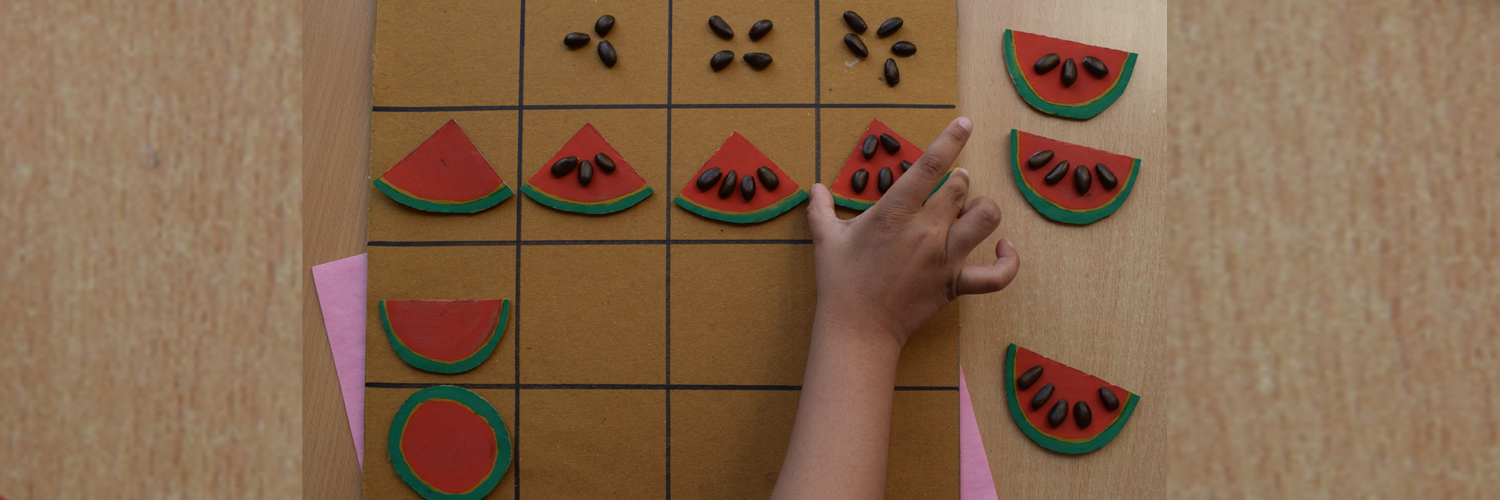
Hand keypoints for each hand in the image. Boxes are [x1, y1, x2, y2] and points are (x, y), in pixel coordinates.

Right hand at [805, 117, 1020, 347]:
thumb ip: (821, 209)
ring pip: (985, 218)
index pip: (930, 166)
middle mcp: (925, 230)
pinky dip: (1008, 260)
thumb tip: (815, 188)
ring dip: (983, 209)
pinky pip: (997, 275)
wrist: (856, 328)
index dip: (951, 139)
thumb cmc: (839, 282)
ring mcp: (944, 258)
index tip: (964, 123)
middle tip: (950, 185)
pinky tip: (1003, 247)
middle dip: (959, 179)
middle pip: (961, 187)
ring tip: (971, 211)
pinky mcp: (955, 284)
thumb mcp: (826, 239)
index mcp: (894, 213)